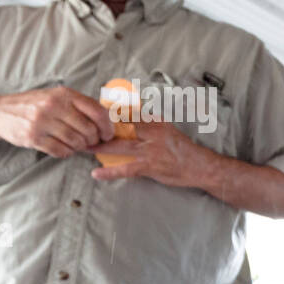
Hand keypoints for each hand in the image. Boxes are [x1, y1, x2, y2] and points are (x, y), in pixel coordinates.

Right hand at [0, 87, 114, 157]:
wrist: (1, 111)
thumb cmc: (36, 105)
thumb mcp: (57, 96)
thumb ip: (81, 106)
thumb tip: (110, 122)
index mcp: (64, 94)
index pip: (97, 111)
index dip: (107, 127)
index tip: (107, 135)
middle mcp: (53, 106)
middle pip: (89, 130)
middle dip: (93, 140)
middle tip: (88, 141)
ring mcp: (42, 122)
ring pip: (76, 142)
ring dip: (80, 147)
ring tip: (74, 144)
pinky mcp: (33, 137)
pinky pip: (61, 151)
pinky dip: (67, 153)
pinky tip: (62, 148)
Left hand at [89, 119, 213, 187]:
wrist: (202, 166)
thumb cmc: (184, 150)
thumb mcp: (168, 131)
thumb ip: (150, 124)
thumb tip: (131, 116)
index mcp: (156, 122)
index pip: (128, 113)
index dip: (109, 112)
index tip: (92, 111)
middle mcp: (153, 133)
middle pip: (120, 128)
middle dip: (99, 128)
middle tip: (82, 127)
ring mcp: (151, 150)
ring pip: (119, 147)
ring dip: (100, 147)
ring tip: (84, 147)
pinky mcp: (151, 166)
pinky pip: (126, 169)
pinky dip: (110, 172)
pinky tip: (97, 173)